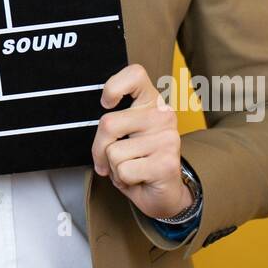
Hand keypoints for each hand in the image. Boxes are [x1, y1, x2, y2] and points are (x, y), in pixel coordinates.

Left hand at [90, 63, 192, 218]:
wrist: (165, 193)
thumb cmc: (140, 160)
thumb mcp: (126, 134)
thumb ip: (114, 122)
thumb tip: (99, 129)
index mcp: (152, 101)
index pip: (135, 74)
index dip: (113, 86)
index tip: (107, 103)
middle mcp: (163, 115)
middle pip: (108, 123)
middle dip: (100, 148)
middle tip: (112, 158)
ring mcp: (167, 138)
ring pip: (113, 152)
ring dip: (114, 167)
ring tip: (132, 167)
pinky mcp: (166, 163)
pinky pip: (123, 170)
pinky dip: (123, 180)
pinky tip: (139, 178)